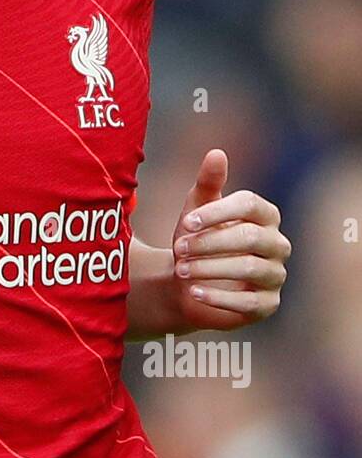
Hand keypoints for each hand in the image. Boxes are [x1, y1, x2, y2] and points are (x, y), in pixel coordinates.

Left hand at [170, 149, 290, 331]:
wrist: (188, 284)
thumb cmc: (197, 240)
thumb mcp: (196, 211)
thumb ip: (208, 183)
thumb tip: (216, 153)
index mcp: (265, 215)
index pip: (250, 205)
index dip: (218, 213)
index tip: (186, 222)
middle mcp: (277, 244)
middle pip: (249, 237)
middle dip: (209, 243)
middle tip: (178, 250)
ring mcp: (276, 275)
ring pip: (249, 268)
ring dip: (210, 268)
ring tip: (181, 270)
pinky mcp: (268, 304)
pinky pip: (248, 302)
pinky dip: (218, 297)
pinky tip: (193, 292)